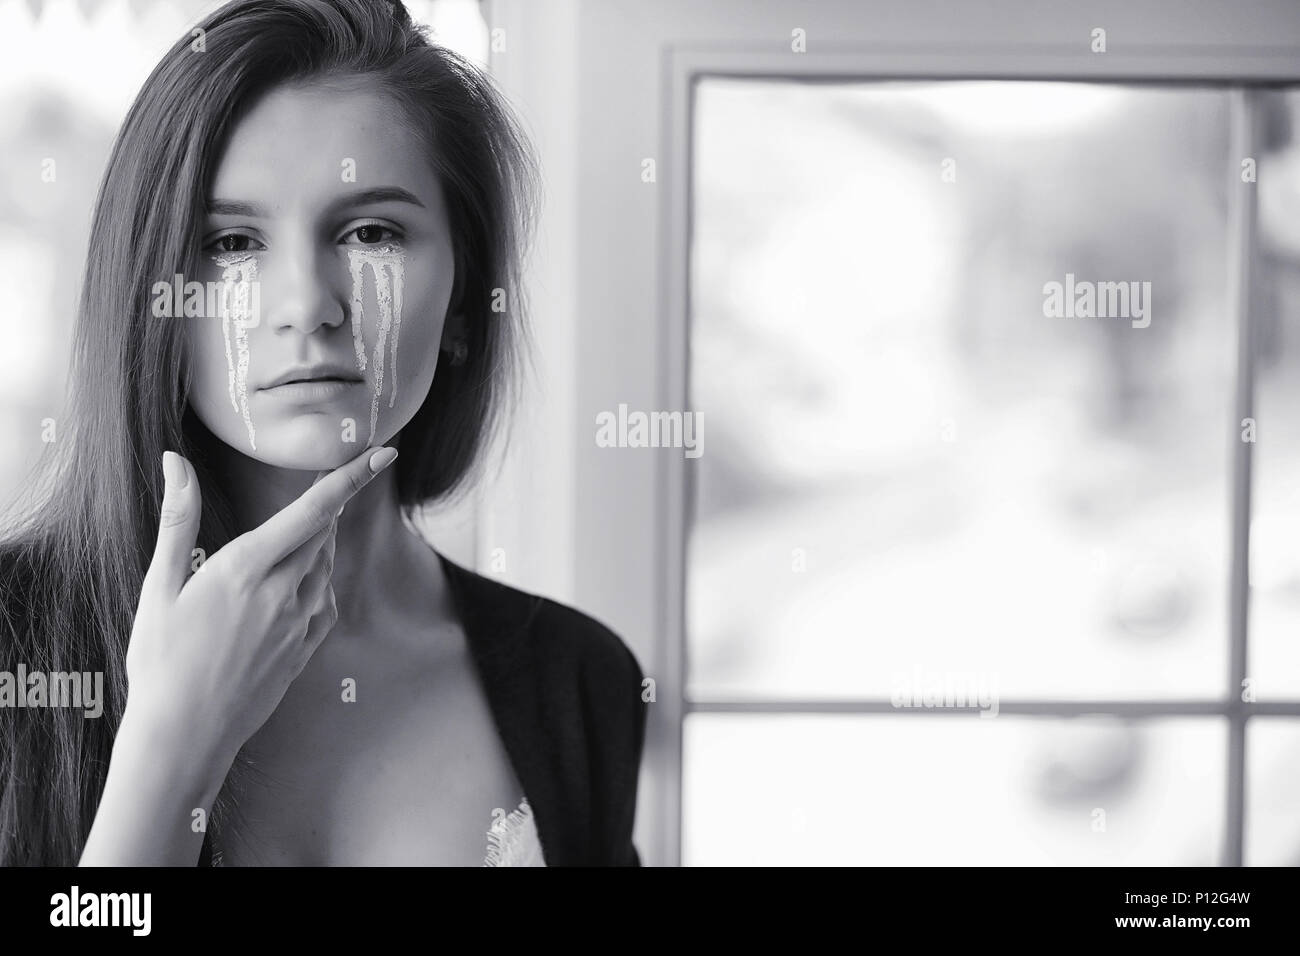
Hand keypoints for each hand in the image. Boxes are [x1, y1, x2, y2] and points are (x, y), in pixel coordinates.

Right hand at [122, 444, 397, 762]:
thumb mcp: (160, 586)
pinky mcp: (303, 650)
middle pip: (323, 534)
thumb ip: (178, 519)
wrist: (182, 736)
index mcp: (247, 570)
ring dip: (320, 544)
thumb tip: (175, 461)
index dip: (350, 478)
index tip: (382, 453)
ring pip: (324, 568)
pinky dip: (319, 583)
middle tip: (328, 484)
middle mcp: (282, 594)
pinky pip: (325, 604)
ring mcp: (298, 625)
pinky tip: (301, 583)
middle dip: (327, 507)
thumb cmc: (160, 660)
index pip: (312, 511)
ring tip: (302, 534)